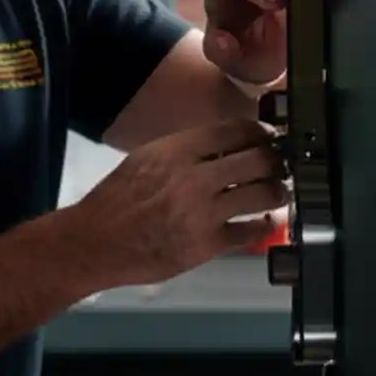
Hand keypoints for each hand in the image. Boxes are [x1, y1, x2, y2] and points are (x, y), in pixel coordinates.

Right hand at [68, 119, 288, 287]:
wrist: (95, 242)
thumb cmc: (117, 199)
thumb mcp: (146, 158)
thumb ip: (185, 151)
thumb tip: (224, 145)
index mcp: (177, 150)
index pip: (235, 130)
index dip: (260, 131)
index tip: (269, 136)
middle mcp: (194, 178)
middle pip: (258, 159)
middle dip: (277, 160)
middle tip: (280, 164)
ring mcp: (203, 213)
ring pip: (263, 194)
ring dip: (277, 191)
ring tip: (278, 191)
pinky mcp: (206, 245)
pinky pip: (251, 232)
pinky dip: (264, 225)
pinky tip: (264, 222)